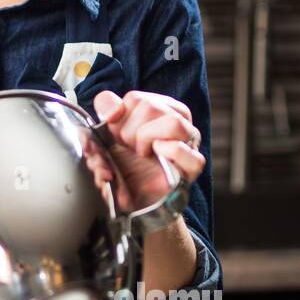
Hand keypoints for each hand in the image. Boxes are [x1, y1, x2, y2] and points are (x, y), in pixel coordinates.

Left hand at [90, 89, 204, 213]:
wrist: (133, 201)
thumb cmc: (125, 165)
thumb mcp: (107, 134)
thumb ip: (105, 110)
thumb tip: (112, 108)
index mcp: (160, 108)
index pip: (135, 99)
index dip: (118, 120)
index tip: (117, 137)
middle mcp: (179, 121)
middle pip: (151, 106)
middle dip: (129, 132)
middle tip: (129, 149)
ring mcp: (189, 143)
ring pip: (173, 122)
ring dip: (147, 140)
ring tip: (142, 154)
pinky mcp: (193, 166)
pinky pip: (186, 150)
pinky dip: (169, 152)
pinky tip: (158, 157)